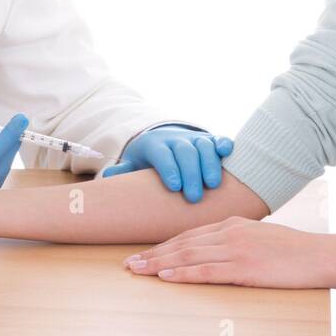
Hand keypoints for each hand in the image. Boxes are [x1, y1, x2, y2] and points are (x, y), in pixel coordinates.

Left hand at [101, 126, 233, 202]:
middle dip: (190, 173)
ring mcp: (193, 139)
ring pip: (203, 146)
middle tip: (194, 197)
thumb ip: (123, 171)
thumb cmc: (148, 161)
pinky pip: (217, 139)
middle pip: (184, 152)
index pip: (162, 154)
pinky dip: (223, 144)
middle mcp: (175, 139)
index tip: (174, 187)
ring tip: (212, 184)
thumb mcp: (134, 164)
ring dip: (209, 163)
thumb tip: (108, 175)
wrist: (163, 140)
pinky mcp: (209, 140)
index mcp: (155, 145)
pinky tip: (228, 153)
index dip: (169, 169)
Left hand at [122, 216, 335, 289]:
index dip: (163, 245)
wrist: (321, 255)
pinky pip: (205, 271)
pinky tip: (165, 277)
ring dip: (158, 264)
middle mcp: (229, 233)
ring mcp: (235, 249)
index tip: (143, 253)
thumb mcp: (260, 236)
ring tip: (136, 270)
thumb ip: (237, 239)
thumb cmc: (293, 250)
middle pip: (181, 244)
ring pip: (187, 256)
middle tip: (128, 263)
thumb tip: (217, 250)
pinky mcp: (244, 267)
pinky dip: (182, 274)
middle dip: (152, 254)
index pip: (189, 234)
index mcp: (232, 224)